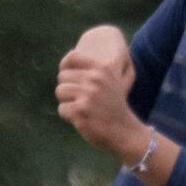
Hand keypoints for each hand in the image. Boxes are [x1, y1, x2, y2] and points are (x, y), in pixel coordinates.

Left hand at [56, 25, 141, 155]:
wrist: (125, 131)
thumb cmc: (112, 106)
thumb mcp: (109, 81)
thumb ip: (92, 69)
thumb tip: (69, 54)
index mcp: (101, 70)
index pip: (72, 57)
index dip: (66, 67)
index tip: (71, 78)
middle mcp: (94, 80)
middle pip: (62, 77)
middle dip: (67, 88)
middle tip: (79, 99)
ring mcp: (87, 96)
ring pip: (60, 91)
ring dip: (67, 102)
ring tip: (80, 108)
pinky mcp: (80, 112)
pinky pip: (62, 109)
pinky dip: (68, 116)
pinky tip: (82, 118)